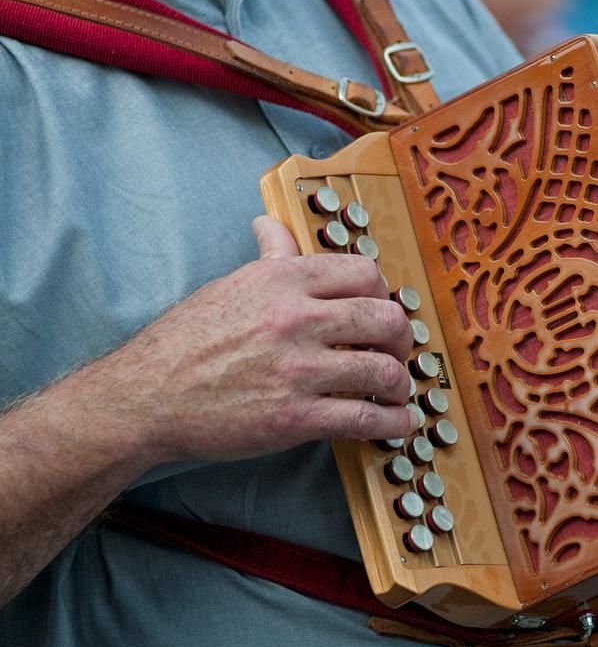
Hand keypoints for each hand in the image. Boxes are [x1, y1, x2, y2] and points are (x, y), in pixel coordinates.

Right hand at [85, 216, 419, 463]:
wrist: (146, 396)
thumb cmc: (186, 341)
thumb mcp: (231, 284)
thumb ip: (269, 257)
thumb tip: (271, 224)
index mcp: (284, 281)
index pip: (366, 274)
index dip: (384, 294)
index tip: (383, 310)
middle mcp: (297, 319)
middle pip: (385, 319)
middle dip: (402, 339)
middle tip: (398, 351)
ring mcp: (299, 370)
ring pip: (383, 371)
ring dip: (401, 384)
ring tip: (396, 390)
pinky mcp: (296, 416)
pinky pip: (365, 418)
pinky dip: (393, 422)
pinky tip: (398, 423)